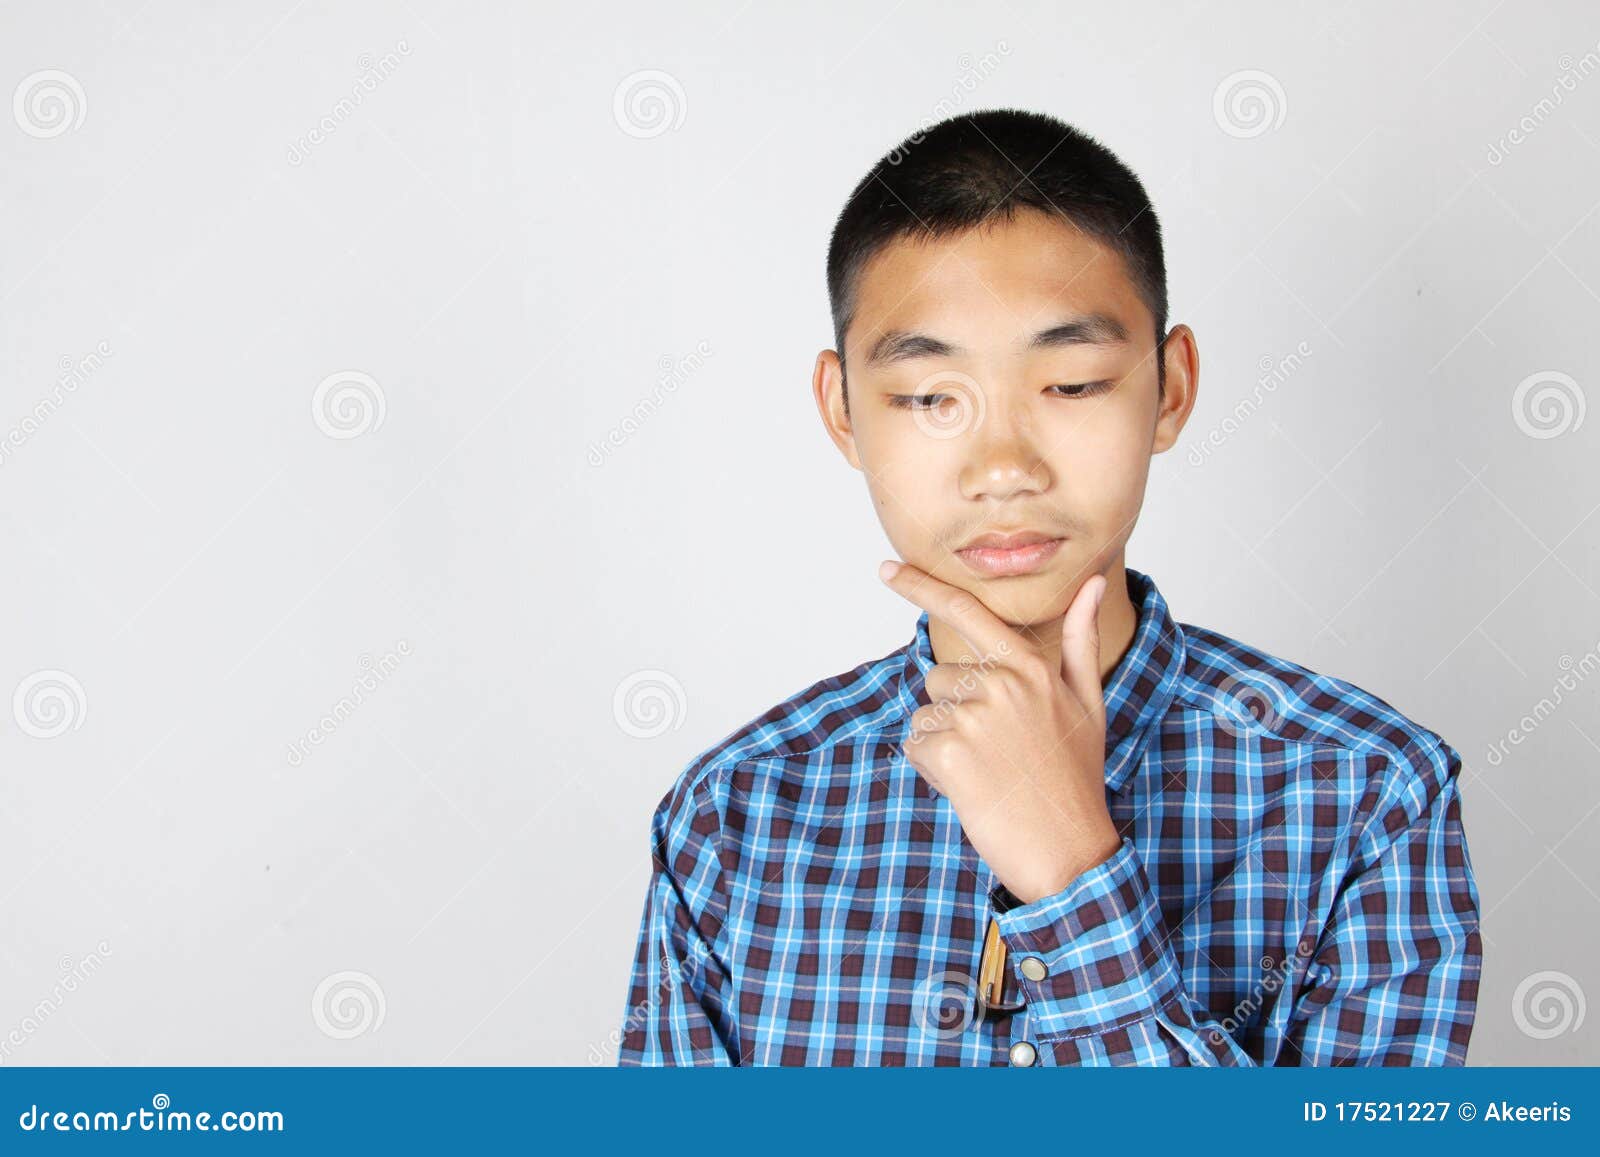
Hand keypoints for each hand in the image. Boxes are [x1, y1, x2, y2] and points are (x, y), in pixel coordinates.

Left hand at [878, 559, 1121, 904]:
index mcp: (1031, 666)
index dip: (921, 588)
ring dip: (944, 744)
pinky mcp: (949, 750)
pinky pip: (916, 746)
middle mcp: (1001, 682)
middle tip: (998, 752)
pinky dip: (934, 770)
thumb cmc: (1076, 778)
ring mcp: (974, 715)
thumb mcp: (1088, 703)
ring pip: (926, 714)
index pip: (967, 613)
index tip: (886, 569)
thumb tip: (1090, 583)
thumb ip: (1081, 640)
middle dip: (956, 712)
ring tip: (988, 771)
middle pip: (940, 679)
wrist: (1069, 851)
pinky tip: (972, 787)